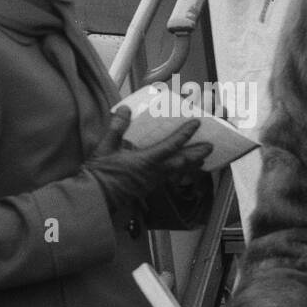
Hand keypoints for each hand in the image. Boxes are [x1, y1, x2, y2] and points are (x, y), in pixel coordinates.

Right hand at [84, 111, 208, 209]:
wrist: (95, 197)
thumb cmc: (100, 174)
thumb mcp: (105, 147)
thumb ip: (117, 127)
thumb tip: (125, 109)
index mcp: (145, 161)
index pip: (170, 146)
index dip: (185, 134)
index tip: (196, 124)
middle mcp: (153, 172)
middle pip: (181, 162)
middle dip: (197, 154)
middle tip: (211, 146)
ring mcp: (152, 181)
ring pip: (177, 172)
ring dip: (191, 165)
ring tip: (202, 160)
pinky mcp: (148, 186)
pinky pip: (169, 178)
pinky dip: (180, 172)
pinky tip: (181, 171)